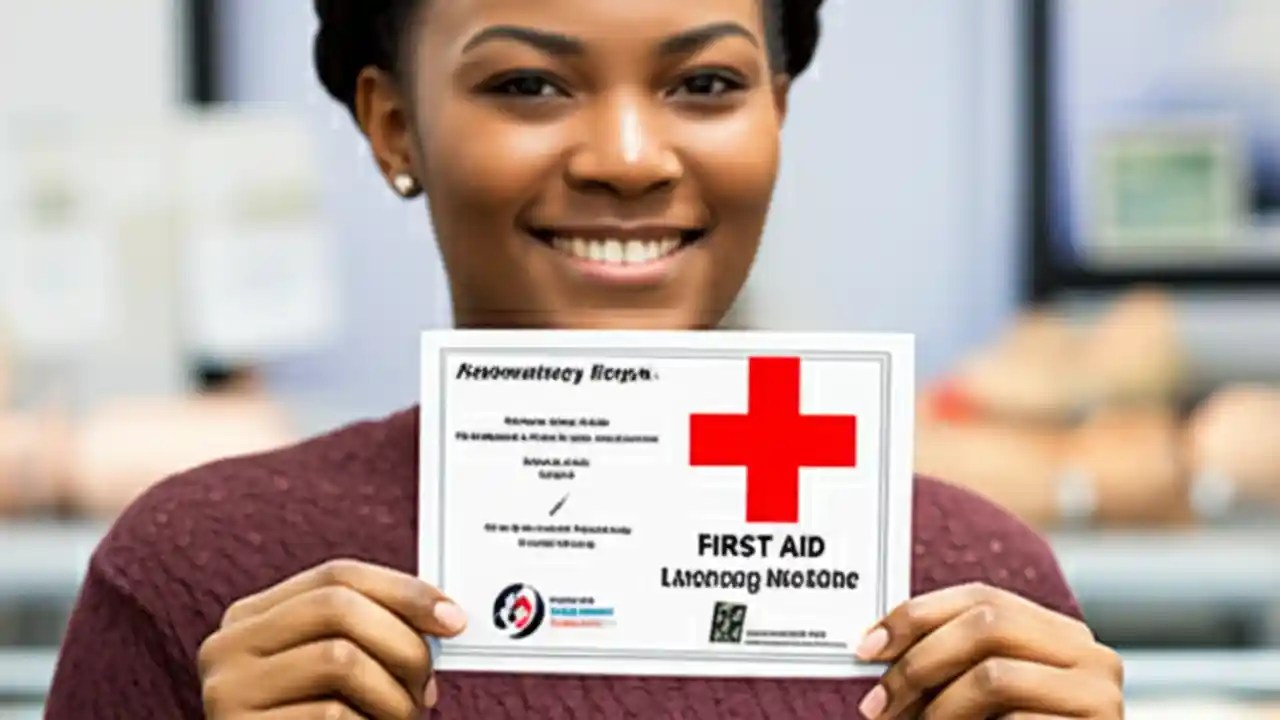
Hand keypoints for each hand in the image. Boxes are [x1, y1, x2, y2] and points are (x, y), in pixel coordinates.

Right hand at [197, 559, 467, 718]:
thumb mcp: (337, 674)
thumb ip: (371, 635)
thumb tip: (443, 617)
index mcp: (254, 617)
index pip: (337, 575)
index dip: (405, 591)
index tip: (454, 620)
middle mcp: (228, 645)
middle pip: (338, 606)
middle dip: (403, 642)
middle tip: (428, 685)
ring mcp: (227, 691)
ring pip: (340, 657)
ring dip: (392, 694)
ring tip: (403, 718)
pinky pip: (331, 715)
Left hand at [855, 583, 1122, 718]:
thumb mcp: (979, 697)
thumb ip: (950, 665)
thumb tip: (876, 646)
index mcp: (1058, 634)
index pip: (981, 597)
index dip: (917, 615)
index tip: (867, 647)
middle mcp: (1088, 654)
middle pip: (987, 624)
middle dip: (919, 662)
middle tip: (878, 704)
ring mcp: (1099, 694)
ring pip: (994, 675)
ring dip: (939, 708)